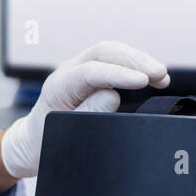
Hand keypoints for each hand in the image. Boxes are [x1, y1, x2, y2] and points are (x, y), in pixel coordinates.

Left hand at [0, 41, 169, 177]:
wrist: (33, 143)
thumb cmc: (46, 140)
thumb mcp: (62, 134)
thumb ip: (87, 113)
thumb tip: (112, 95)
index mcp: (58, 86)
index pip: (92, 71)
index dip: (119, 74)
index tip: (143, 82)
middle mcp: (69, 71)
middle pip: (104, 52)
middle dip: (135, 60)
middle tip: (160, 74)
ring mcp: (80, 70)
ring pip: (112, 53)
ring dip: (139, 61)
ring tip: (162, 76)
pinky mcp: (92, 76)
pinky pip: (115, 63)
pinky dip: (135, 68)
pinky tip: (153, 77)